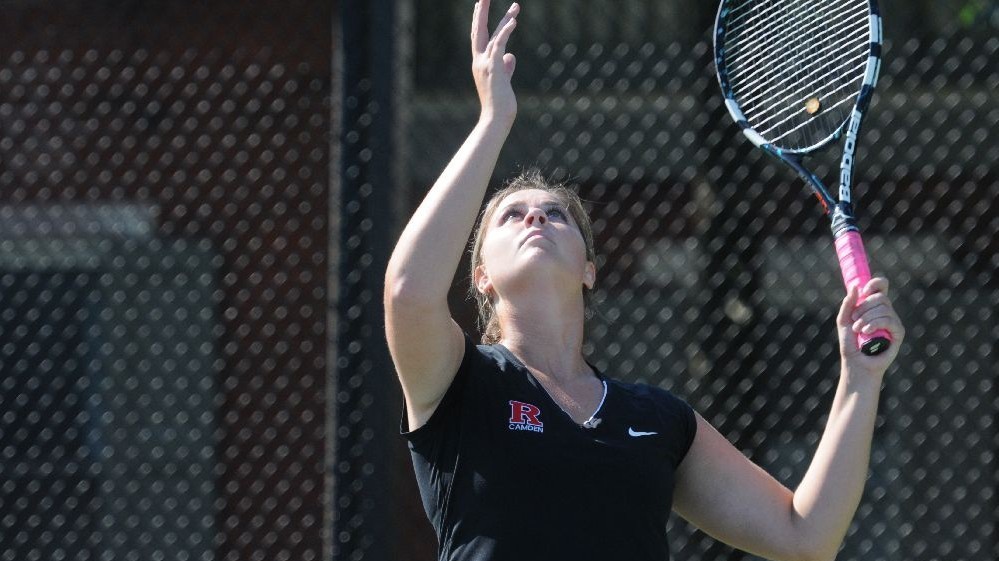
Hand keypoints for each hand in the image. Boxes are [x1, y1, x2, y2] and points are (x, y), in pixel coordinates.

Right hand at [471, 0, 519, 123]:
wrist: (496, 118)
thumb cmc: (500, 103)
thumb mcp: (504, 80)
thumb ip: (506, 67)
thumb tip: (511, 56)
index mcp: (480, 63)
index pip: (477, 37)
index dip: (478, 20)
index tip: (480, 4)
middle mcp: (479, 61)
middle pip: (478, 30)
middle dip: (481, 11)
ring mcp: (485, 64)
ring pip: (493, 35)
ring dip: (505, 19)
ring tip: (516, 6)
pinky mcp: (494, 67)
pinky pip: (499, 44)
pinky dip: (506, 31)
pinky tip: (514, 21)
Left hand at [836, 277, 904, 376]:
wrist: (856, 363)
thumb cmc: (850, 343)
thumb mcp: (844, 320)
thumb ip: (848, 304)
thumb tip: (856, 286)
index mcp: (873, 307)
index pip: (881, 287)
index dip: (876, 283)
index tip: (864, 291)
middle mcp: (885, 312)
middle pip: (881, 297)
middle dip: (864, 307)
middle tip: (854, 320)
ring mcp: (893, 322)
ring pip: (884, 308)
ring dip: (866, 318)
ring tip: (858, 329)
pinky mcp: (898, 332)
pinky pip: (889, 320)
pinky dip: (875, 324)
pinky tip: (866, 331)